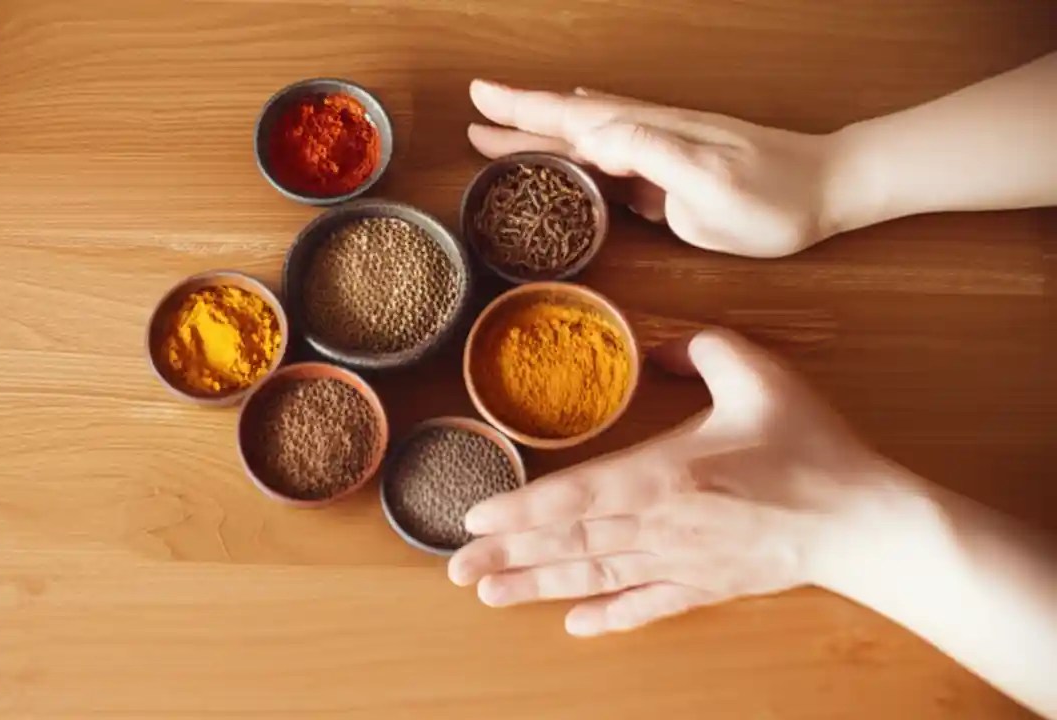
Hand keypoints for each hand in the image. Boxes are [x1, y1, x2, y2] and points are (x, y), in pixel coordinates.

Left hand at [447, 328, 906, 636]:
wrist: (866, 522)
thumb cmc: (813, 448)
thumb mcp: (759, 375)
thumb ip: (700, 346)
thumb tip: (654, 340)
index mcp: (668, 475)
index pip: (580, 496)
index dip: (523, 509)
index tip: (475, 519)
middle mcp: (663, 527)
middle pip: (573, 544)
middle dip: (510, 557)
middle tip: (455, 569)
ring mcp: (681, 564)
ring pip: (596, 577)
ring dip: (539, 588)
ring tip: (488, 596)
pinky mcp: (705, 586)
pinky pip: (647, 606)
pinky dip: (609, 616)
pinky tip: (574, 626)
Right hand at [467, 80, 842, 257]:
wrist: (827, 190)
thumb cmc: (770, 198)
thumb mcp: (706, 185)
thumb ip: (647, 154)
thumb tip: (588, 134)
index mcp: (645, 138)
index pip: (570, 121)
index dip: (523, 112)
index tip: (479, 102)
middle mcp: (646, 136)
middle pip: (569, 123)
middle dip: (519, 118)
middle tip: (472, 115)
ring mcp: (658, 151)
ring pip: (585, 136)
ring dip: (542, 133)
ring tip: (500, 131)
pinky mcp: (671, 172)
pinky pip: (609, 156)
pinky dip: (579, 147)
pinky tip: (573, 145)